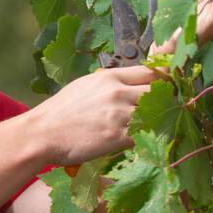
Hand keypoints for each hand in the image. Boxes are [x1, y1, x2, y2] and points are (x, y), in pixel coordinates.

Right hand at [26, 64, 163, 165]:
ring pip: (157, 113)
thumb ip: (108, 84)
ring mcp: (119, 114)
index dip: (165, 78)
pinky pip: (147, 135)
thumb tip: (124, 87)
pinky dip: (152, 138)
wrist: (42, 133)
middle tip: (169, 109)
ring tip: (163, 128)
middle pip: (159, 90)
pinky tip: (152, 143)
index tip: (170, 86)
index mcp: (110, 77)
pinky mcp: (118, 137)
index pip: (150, 70)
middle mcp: (118, 92)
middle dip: (167, 99)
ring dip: (162, 120)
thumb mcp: (85, 87)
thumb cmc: (60, 112)